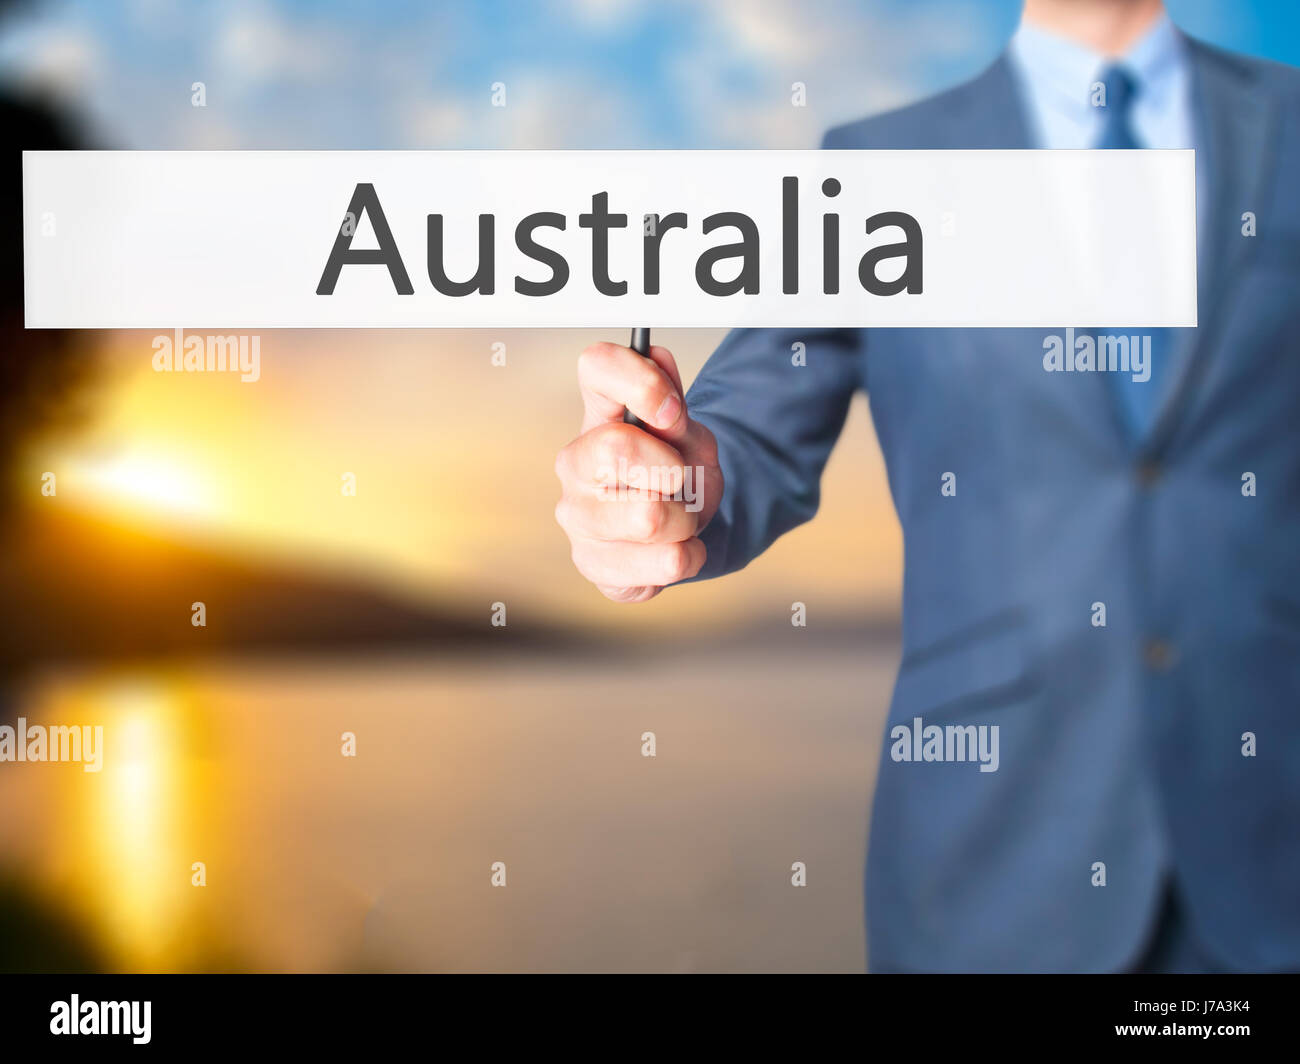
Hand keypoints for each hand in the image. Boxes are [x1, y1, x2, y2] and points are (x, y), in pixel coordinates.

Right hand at [555, 341, 722, 602]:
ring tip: (679, 518)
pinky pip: (664, 563)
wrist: (680, 532)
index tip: (673, 412)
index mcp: (596, 416)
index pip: (596, 368)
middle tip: (679, 480)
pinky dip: (690, 556)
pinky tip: (675, 548)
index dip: (640, 383)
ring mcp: (576, 516)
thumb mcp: (687, 433)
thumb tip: (656, 356)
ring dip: (686, 519)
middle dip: (671, 469)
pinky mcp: (592, 564)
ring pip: (648, 516)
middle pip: (616, 446)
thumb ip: (673, 401)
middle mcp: (573, 463)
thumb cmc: (675, 474)